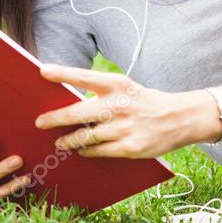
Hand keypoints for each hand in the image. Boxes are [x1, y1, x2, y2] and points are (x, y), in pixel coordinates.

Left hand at [35, 63, 220, 157]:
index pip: (85, 76)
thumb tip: (71, 104)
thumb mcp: (127, 89)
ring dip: (68, 140)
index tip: (42, 71)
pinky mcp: (128, 147)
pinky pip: (97, 151)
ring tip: (60, 142)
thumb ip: (102, 94)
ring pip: (84, 137)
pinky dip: (86, 151)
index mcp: (119, 85)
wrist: (180, 118)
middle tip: (40, 122)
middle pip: (78, 112)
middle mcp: (120, 105)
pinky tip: (81, 150)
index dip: (63, 73)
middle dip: (54, 119)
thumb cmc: (147, 102)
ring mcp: (124, 128)